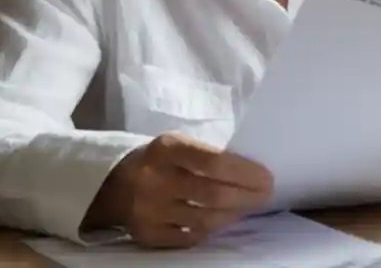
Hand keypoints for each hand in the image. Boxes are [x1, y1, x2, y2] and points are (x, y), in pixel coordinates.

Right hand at [85, 132, 273, 247]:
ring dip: (233, 214)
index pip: (215, 162)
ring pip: (205, 219)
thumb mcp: (179, 144)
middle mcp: (155, 179)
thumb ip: (210, 154)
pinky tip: (221, 219)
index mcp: (167, 148)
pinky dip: (211, 229)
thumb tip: (254, 174)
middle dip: (248, 197)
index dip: (246, 173)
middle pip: (214, 195)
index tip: (267, 177)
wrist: (113, 183)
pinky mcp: (146, 234)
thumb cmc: (161, 160)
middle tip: (264, 195)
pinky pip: (191, 237)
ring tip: (245, 207)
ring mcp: (149, 210)